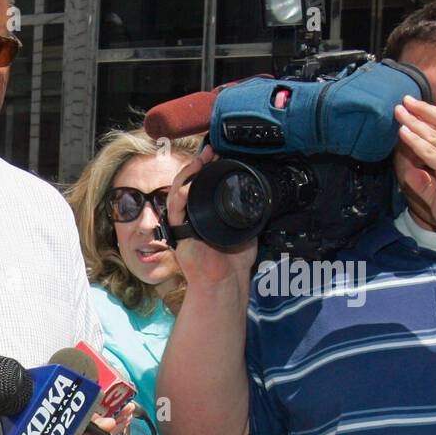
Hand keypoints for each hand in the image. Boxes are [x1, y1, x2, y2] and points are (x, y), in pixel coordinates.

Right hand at [166, 144, 259, 285]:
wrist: (225, 281)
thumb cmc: (233, 262)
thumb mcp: (247, 229)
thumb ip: (249, 213)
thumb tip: (261, 195)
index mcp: (207, 214)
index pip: (202, 185)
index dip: (207, 168)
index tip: (217, 155)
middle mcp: (192, 217)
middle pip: (189, 184)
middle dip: (197, 165)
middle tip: (208, 152)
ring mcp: (183, 224)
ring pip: (178, 193)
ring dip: (186, 175)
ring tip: (198, 162)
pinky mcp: (178, 234)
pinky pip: (174, 211)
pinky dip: (179, 197)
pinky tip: (187, 186)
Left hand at [394, 96, 435, 246]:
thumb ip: (425, 184)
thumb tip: (409, 172)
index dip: (433, 117)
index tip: (417, 108)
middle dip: (423, 111)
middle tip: (405, 100)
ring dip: (415, 122)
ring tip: (399, 111)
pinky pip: (432, 152)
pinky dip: (416, 141)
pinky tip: (404, 132)